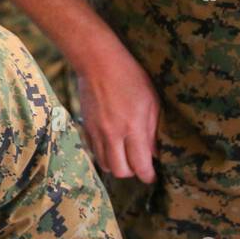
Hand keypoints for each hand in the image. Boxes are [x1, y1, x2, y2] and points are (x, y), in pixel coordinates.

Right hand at [74, 41, 158, 183]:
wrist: (98, 63)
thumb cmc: (130, 77)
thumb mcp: (151, 102)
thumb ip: (153, 131)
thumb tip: (154, 153)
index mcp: (132, 127)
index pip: (139, 165)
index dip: (148, 175)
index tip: (152, 176)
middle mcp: (112, 134)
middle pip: (120, 170)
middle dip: (132, 172)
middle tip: (139, 166)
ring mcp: (96, 131)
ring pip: (104, 163)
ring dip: (116, 165)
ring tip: (125, 157)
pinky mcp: (85, 126)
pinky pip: (93, 151)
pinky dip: (103, 154)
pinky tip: (111, 146)